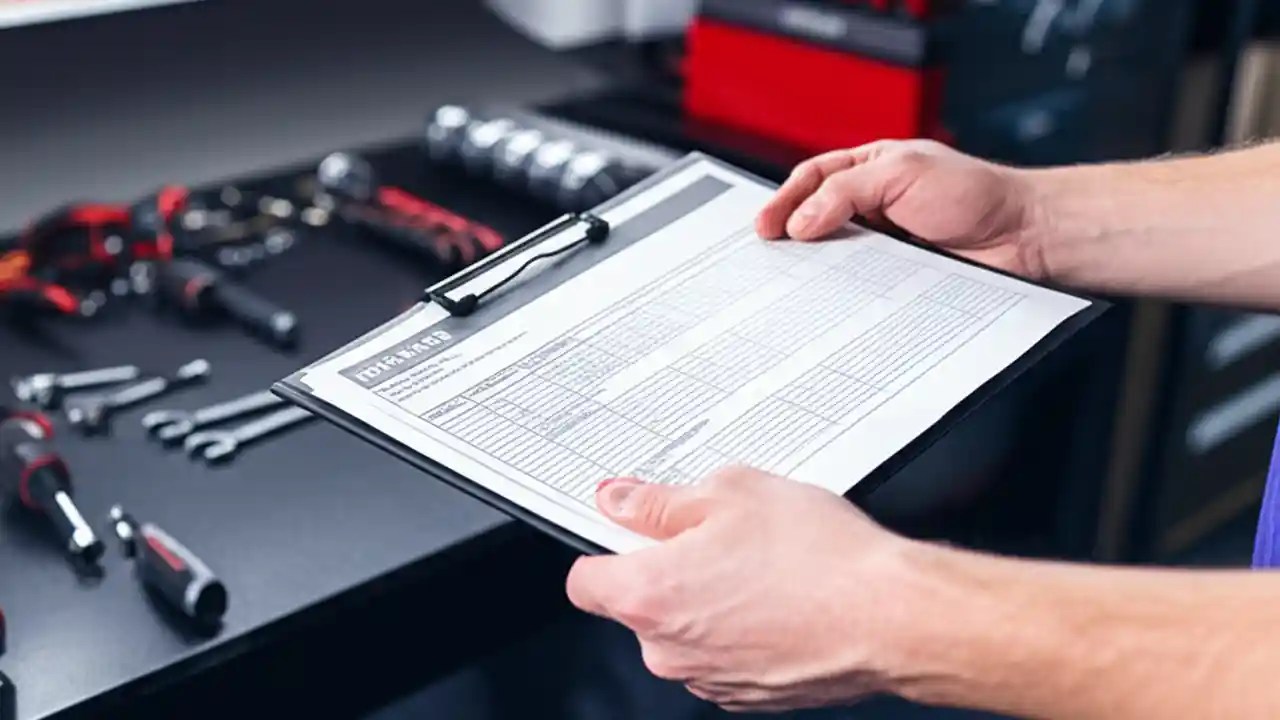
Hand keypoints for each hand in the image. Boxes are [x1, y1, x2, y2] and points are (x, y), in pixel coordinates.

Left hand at [565, 466, 931, 712]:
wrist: (892, 617)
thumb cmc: (820, 558)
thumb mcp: (730, 492)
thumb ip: (659, 501)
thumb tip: (622, 501)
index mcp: (649, 596)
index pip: (585, 580)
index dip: (606, 547)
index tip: (632, 528)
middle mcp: (668, 649)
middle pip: (637, 604)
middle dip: (667, 568)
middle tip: (717, 535)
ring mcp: (708, 678)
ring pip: (684, 629)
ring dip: (707, 599)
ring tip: (761, 565)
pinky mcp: (747, 695)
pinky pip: (723, 653)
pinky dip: (740, 628)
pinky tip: (780, 597)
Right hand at [755, 140, 1048, 279]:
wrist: (1023, 238)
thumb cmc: (976, 193)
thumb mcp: (903, 172)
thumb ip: (847, 191)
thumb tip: (801, 221)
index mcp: (870, 169)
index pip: (813, 179)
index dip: (784, 201)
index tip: (765, 227)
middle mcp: (872, 206)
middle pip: (815, 221)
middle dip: (790, 237)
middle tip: (768, 257)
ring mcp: (883, 244)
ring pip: (835, 258)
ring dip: (816, 269)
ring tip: (794, 281)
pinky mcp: (895, 280)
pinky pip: (860, 289)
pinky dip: (844, 295)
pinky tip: (832, 301)